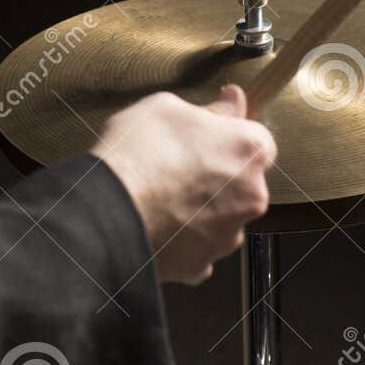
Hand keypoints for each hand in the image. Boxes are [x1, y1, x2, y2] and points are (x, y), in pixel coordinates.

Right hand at [92, 85, 276, 283]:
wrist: (106, 210)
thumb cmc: (135, 154)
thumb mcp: (168, 108)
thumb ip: (211, 109)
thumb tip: (232, 100)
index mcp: (249, 151)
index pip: (259, 142)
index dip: (231, 139)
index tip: (211, 138)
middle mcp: (250, 196)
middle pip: (243, 184)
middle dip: (217, 177)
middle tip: (177, 168)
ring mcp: (227, 234)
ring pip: (222, 218)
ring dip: (202, 210)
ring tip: (163, 198)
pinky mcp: (202, 264)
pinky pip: (198, 248)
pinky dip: (183, 240)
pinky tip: (159, 225)